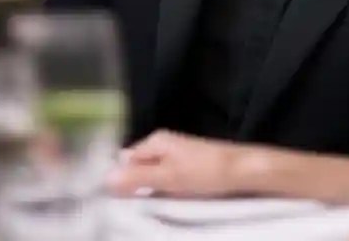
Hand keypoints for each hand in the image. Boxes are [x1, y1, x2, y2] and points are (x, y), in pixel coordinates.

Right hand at [107, 129, 254, 197]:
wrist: (245, 171)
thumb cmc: (207, 171)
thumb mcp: (168, 177)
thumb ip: (137, 178)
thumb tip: (104, 178)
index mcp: (156, 141)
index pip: (123, 161)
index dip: (117, 180)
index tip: (111, 201)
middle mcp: (163, 145)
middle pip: (136, 168)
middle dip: (132, 186)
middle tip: (126, 207)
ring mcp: (176, 156)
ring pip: (151, 176)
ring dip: (147, 191)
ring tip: (143, 207)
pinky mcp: (187, 167)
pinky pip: (165, 179)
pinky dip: (162, 190)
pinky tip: (163, 202)